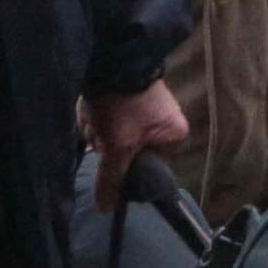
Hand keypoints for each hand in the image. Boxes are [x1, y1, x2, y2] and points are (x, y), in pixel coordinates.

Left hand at [80, 81, 190, 207]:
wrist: (113, 58)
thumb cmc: (123, 107)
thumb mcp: (117, 148)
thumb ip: (112, 180)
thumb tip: (106, 209)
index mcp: (174, 135)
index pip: (147, 166)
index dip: (126, 167)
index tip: (110, 159)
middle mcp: (168, 120)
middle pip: (129, 151)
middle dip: (108, 145)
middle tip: (100, 134)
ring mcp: (150, 104)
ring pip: (117, 135)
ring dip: (100, 131)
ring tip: (95, 117)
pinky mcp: (131, 93)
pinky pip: (112, 117)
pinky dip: (99, 115)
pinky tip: (93, 108)